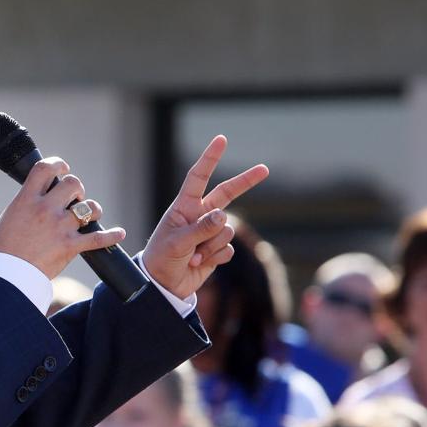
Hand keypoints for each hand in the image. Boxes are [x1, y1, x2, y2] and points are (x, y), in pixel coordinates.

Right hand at [0, 157, 125, 279]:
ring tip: (89, 215)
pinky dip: (112, 235)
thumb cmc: (4, 249)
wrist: (7, 276)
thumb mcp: (11, 217)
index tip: (63, 169)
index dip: (58, 165)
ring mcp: (59, 227)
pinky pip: (98, 238)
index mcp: (27, 200)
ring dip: (92, 209)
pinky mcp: (70, 246)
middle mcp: (45, 209)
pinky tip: (119, 233)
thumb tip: (44, 195)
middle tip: (74, 198)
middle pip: (73, 184)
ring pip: (90, 207)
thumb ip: (28, 203)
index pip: (45, 169)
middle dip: (77, 189)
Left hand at [141, 136, 268, 298]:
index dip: (210, 158)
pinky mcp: (217, 249)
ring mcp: (209, 232)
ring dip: (211, 245)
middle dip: (246, 182)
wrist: (164, 286)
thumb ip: (200, 229)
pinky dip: (215, 257)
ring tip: (192, 255)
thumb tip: (223, 216)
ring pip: (226, 229)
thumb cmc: (162, 259)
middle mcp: (199, 215)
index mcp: (184, 207)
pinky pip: (228, 248)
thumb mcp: (177, 242)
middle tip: (265, 170)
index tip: (221, 140)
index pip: (198, 178)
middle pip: (227, 194)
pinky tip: (200, 263)